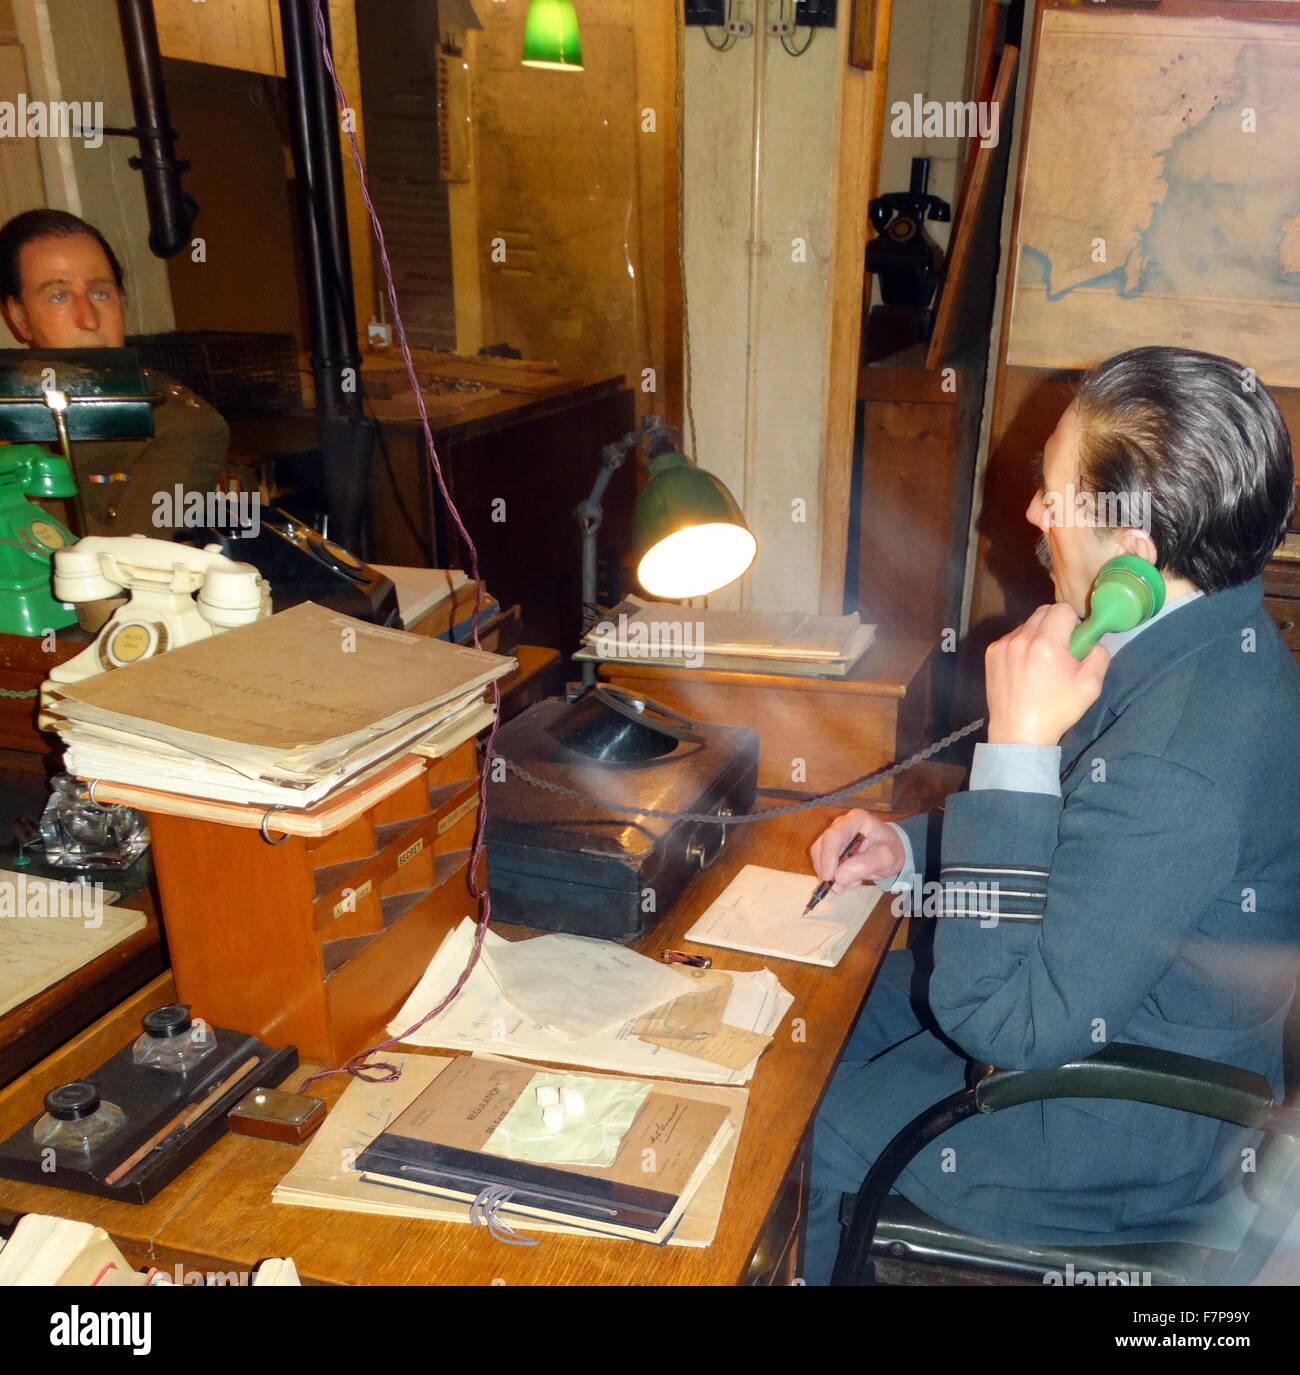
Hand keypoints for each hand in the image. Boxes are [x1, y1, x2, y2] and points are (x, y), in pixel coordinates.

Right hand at [809, 809, 904, 893]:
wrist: (891, 851)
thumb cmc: (891, 850)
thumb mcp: (887, 858)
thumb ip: (865, 865)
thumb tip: (839, 877)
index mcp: (856, 819)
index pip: (833, 836)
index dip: (827, 857)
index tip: (830, 877)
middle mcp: (841, 824)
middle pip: (821, 846)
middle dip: (827, 869)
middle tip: (840, 887)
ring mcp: (834, 836)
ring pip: (819, 856)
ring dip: (831, 874)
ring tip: (853, 881)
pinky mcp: (831, 848)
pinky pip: (823, 863)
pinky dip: (833, 876)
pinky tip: (850, 878)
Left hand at [985, 603, 1109, 745]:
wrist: (1019, 732)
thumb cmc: (1056, 711)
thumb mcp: (1092, 684)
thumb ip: (1098, 653)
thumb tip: (1090, 639)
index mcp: (1045, 643)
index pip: (1062, 609)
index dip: (1073, 623)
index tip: (1075, 642)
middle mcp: (1020, 639)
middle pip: (1044, 612)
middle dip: (1057, 625)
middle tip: (1062, 651)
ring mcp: (1002, 646)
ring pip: (1027, 624)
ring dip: (1039, 635)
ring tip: (1042, 663)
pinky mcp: (991, 654)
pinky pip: (1013, 637)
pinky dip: (1023, 645)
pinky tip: (1026, 668)